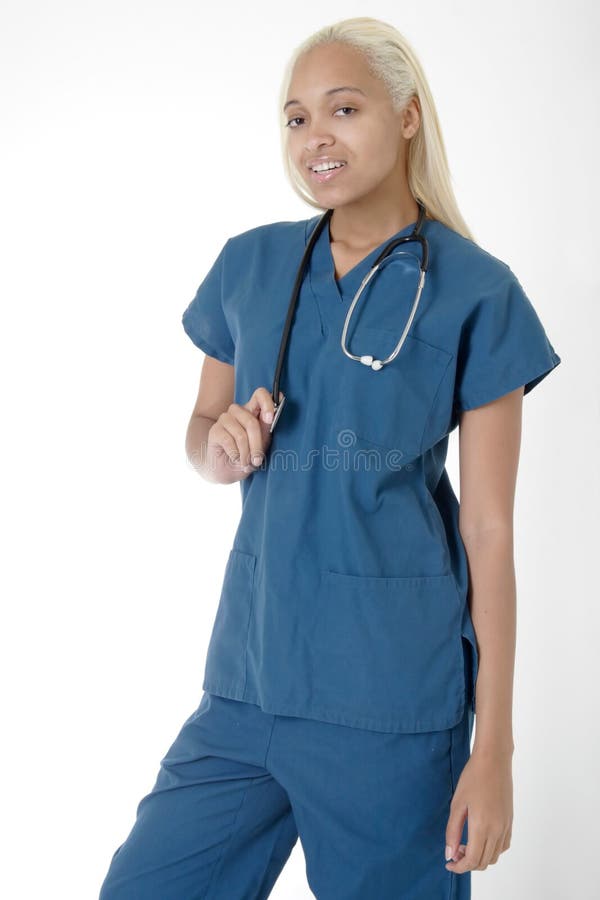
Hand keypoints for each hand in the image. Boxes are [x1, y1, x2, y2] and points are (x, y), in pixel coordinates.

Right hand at [205, 387, 282, 482]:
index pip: (260, 394)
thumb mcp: (263, 441)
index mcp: (252, 410)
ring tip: (246, 463)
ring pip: (241, 434)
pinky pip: (229, 441)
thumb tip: (280, 398)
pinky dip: (235, 455)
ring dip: (246, 453)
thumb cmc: (248, 455)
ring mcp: (224, 419)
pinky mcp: (214, 430)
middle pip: (251, 422)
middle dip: (257, 445)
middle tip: (258, 460)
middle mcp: (237, 411)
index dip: (267, 403)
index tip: (270, 419)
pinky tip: (235, 459)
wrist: (228, 471)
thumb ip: (269, 422)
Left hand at [444, 746, 512, 872]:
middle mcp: (497, 831)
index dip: (459, 867)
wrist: (494, 760)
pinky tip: (479, 838)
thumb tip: (449, 854)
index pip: (472, 860)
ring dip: (479, 857)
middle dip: (467, 863)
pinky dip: (491, 850)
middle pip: (483, 862)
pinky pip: (502, 846)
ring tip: (464, 844)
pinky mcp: (510, 821)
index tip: (448, 863)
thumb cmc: (472, 778)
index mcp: (482, 827)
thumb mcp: (457, 804)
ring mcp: (506, 827)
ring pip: (494, 856)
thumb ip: (452, 831)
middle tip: (454, 851)